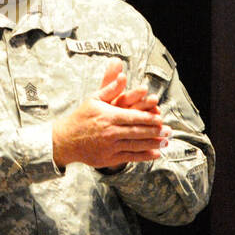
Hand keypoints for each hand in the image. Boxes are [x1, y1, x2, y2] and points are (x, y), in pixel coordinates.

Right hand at [51, 59, 170, 168]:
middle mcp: (110, 132)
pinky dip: (144, 156)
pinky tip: (154, 154)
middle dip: (155, 132)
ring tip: (165, 142)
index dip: (149, 118)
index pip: (133, 117)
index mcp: (108, 116)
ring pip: (136, 145)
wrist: (65, 140)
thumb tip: (122, 76)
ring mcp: (110, 147)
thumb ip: (110, 89)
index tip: (161, 118)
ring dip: (153, 144)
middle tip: (169, 131)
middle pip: (137, 132)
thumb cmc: (80, 118)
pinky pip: (130, 157)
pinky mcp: (108, 158)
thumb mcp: (93, 99)